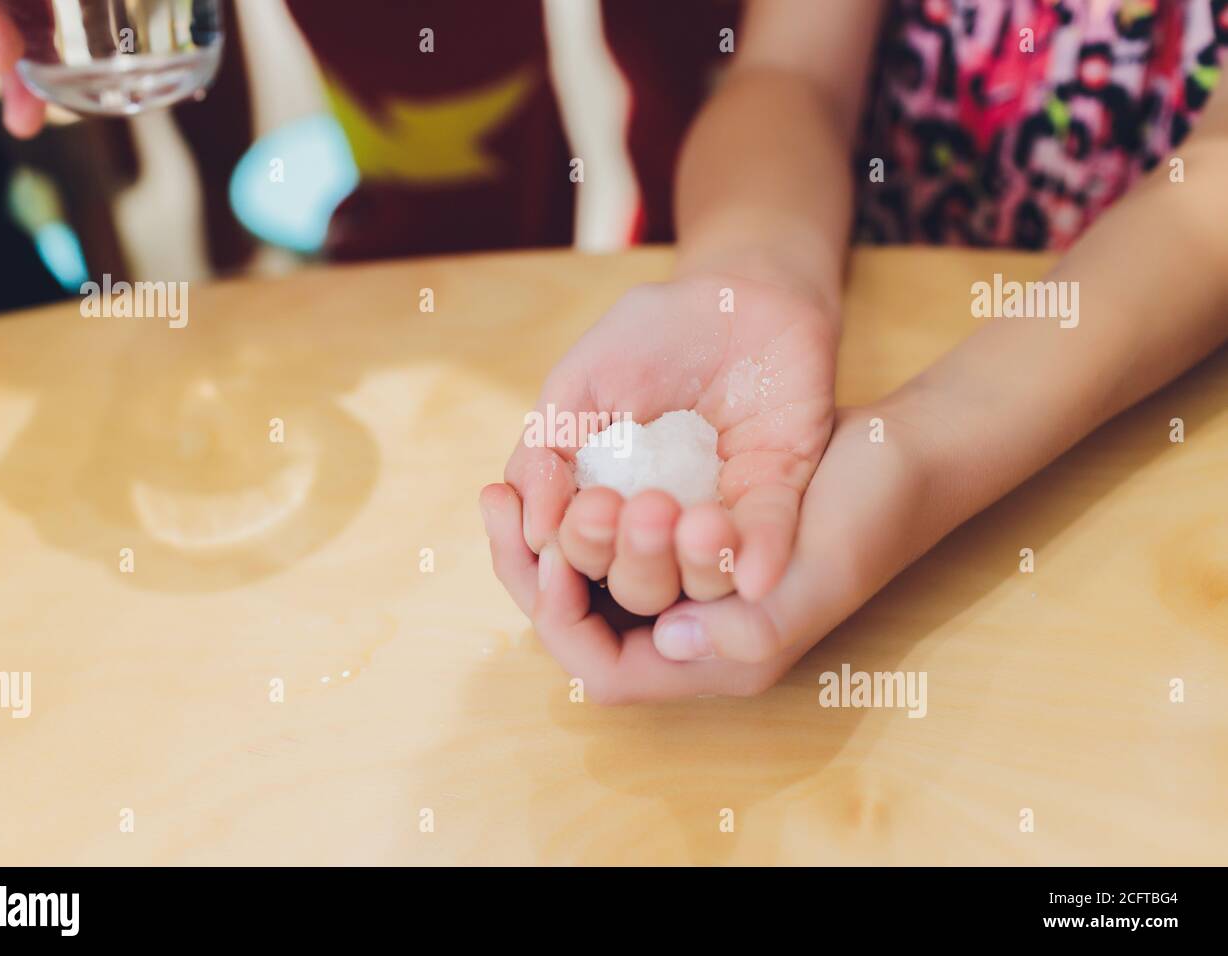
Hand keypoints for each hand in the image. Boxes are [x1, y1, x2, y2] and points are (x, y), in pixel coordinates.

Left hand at [482, 402, 946, 702]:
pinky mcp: (682, 531)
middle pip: (584, 619)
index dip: (562, 621)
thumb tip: (665, 640)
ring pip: (588, 574)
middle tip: (505, 504)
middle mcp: (692, 627)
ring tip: (510, 486)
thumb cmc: (865, 518)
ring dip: (550, 533)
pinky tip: (552, 468)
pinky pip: (608, 532)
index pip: (605, 669)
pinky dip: (575, 505)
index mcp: (719, 655)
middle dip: (542, 567)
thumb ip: (746, 630)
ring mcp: (684, 580)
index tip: (551, 557)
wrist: (898, 455)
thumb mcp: (814, 580)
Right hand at [502, 273, 837, 638]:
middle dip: (634, 556)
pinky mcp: (778, 494)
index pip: (578, 554)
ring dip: (695, 563)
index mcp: (601, 503)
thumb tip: (534, 529)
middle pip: (639, 584)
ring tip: (694, 524)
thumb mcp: (580, 383)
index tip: (588, 508)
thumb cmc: (648, 335)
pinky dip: (760, 557)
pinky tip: (754, 577)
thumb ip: (547, 450)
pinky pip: (770, 539)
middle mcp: (659, 526)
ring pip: (705, 577)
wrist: (734, 290)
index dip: (577, 544)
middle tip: (640, 508)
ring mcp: (719, 515)